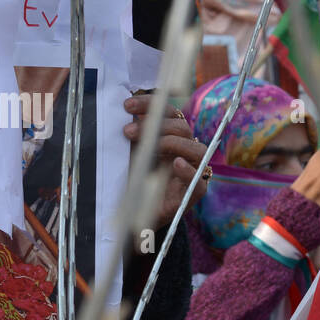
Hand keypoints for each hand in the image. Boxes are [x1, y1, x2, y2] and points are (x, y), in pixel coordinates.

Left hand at [122, 94, 209, 227]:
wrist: (136, 216)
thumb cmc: (134, 181)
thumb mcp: (129, 155)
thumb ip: (131, 136)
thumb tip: (119, 113)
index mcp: (170, 137)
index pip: (168, 112)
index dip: (150, 104)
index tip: (126, 105)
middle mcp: (184, 150)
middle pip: (182, 127)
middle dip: (156, 124)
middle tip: (128, 132)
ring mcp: (192, 171)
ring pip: (197, 149)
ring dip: (172, 143)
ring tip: (150, 146)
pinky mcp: (193, 193)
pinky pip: (199, 180)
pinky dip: (188, 170)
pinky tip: (175, 165)